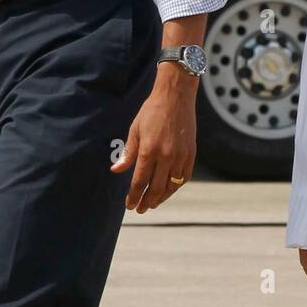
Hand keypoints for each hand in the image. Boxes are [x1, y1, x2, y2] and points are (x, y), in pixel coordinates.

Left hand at [110, 71, 196, 212]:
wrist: (176, 97)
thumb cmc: (152, 111)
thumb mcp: (134, 130)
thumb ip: (127, 153)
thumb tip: (116, 170)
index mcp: (149, 150)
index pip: (139, 182)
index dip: (134, 196)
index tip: (129, 205)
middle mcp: (166, 156)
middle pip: (156, 188)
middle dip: (147, 201)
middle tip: (140, 209)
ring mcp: (180, 155)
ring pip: (171, 186)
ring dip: (161, 198)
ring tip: (153, 204)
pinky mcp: (191, 153)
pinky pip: (184, 177)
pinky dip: (176, 187)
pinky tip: (169, 190)